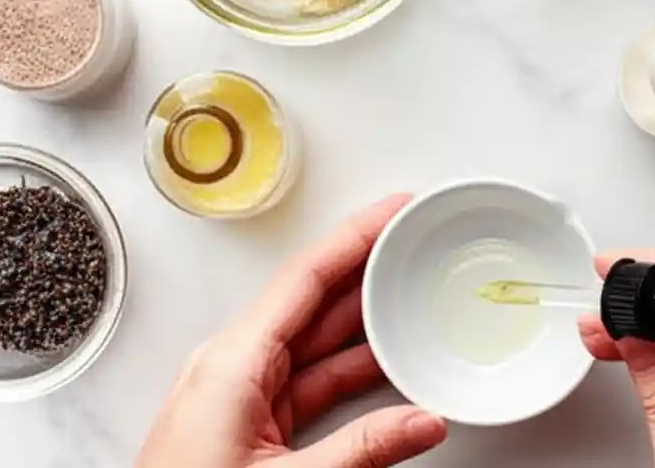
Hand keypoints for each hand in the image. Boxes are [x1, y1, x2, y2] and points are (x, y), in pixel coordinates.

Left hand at [137, 194, 446, 467]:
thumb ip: (362, 451)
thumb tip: (423, 420)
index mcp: (231, 363)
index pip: (304, 278)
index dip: (354, 237)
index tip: (394, 210)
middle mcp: (233, 367)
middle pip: (312, 301)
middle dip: (367, 270)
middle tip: (416, 243)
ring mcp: (241, 396)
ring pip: (315, 342)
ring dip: (365, 321)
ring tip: (414, 293)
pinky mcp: (249, 426)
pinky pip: (310, 380)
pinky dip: (351, 370)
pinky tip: (387, 363)